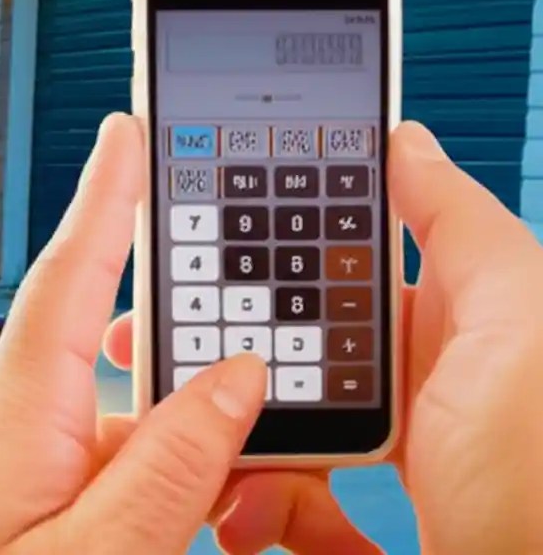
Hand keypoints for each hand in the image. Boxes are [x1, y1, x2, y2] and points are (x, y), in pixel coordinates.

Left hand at [0, 113, 286, 553]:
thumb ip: (165, 470)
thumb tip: (231, 381)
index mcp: (11, 413)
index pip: (65, 276)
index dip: (103, 196)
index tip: (129, 127)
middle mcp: (8, 427)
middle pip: (118, 365)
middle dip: (188, 373)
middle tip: (256, 380)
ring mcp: (14, 472)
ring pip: (124, 434)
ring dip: (182, 461)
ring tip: (236, 508)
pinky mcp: (20, 510)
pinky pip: (105, 477)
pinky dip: (154, 494)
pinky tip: (187, 527)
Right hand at [105, 121, 542, 553]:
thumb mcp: (519, 330)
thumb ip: (460, 230)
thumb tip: (405, 141)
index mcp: (445, 331)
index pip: (330, 276)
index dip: (260, 261)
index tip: (189, 258)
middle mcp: (412, 394)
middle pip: (282, 356)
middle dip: (216, 361)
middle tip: (151, 359)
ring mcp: (383, 467)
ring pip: (270, 436)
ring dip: (230, 450)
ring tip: (216, 473)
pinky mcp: (359, 528)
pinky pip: (286, 511)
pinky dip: (260, 513)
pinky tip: (251, 517)